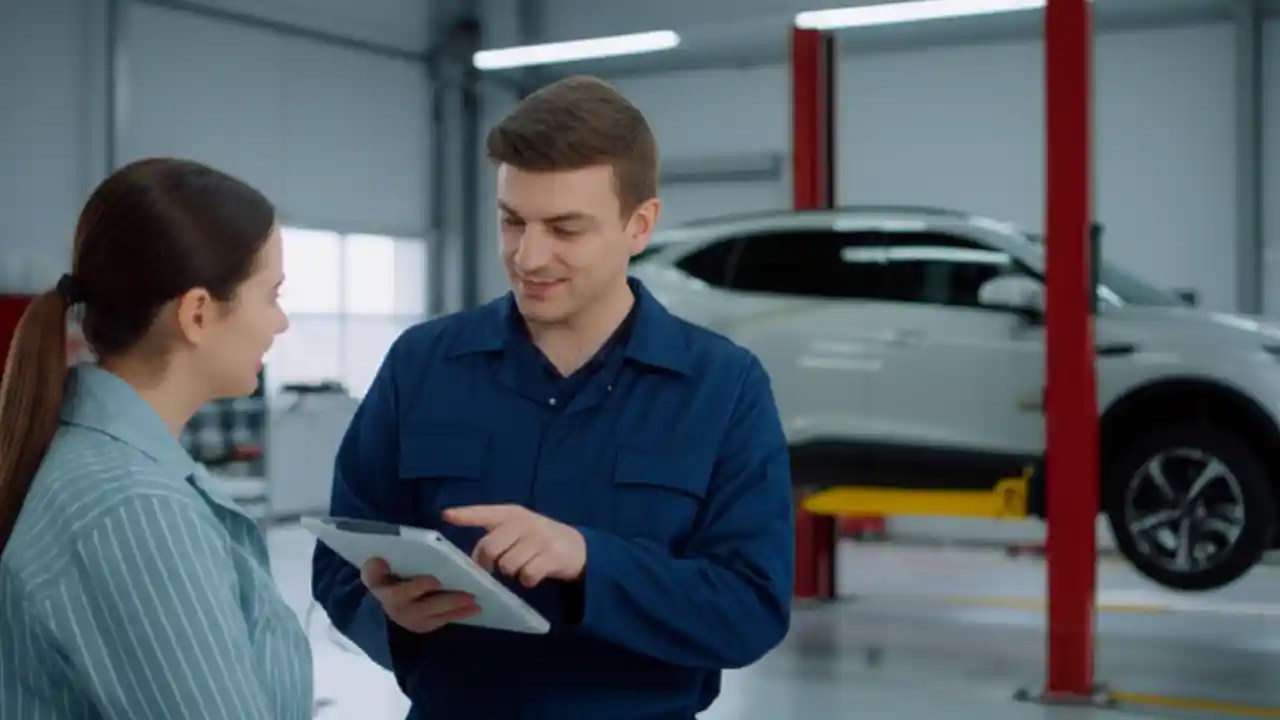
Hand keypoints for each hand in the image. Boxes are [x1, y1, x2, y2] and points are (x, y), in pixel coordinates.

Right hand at [361, 557, 481, 633]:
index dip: (373, 569)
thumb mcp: (399, 557)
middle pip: (401, 598)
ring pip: (425, 613)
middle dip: (421, 589)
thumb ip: (394, 554)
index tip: (382, 560)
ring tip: (471, 599)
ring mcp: (403, 616)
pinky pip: (438, 621)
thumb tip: (387, 556)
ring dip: (449, 606)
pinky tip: (474, 608)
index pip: (370, 573)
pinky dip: (457, 614)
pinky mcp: (420, 625)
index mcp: (377, 579)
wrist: (405, 594)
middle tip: (440, 582)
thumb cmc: (406, 567)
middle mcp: (386, 600)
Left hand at [444, 505, 585, 587]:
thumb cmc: (540, 539)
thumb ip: (497, 536)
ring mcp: (539, 538)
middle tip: (494, 569)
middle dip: (487, 564)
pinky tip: (535, 575)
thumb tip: (473, 560)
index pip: (484, 513)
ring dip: (511, 573)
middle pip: (490, 548)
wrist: (579, 547)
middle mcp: (524, 522)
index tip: (446, 516)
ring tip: (521, 568)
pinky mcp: (552, 555)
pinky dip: (527, 581)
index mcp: (512, 513)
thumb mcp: (520, 528)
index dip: (465, 514)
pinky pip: (527, 575)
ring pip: (507, 565)